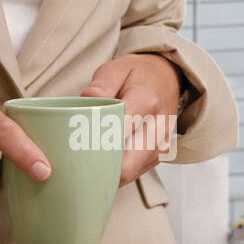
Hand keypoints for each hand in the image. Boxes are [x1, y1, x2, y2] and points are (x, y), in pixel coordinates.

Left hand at [81, 54, 182, 186]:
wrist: (166, 79)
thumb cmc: (138, 75)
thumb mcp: (116, 69)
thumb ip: (101, 86)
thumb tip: (86, 101)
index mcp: (146, 102)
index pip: (120, 133)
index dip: (96, 144)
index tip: (77, 144)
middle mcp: (158, 128)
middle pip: (126, 165)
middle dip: (99, 166)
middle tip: (78, 158)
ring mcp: (160, 145)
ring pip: (129, 174)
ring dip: (107, 170)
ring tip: (91, 155)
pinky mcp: (159, 156)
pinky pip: (134, 173)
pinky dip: (117, 169)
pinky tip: (106, 156)